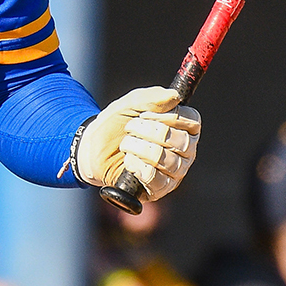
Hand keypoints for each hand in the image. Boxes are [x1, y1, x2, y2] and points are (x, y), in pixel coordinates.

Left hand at [74, 87, 200, 200]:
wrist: (93, 147)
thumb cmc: (117, 123)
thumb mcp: (130, 104)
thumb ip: (152, 97)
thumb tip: (174, 97)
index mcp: (183, 127)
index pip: (192, 121)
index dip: (168, 116)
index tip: (145, 113)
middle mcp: (185, 150)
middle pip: (180, 141)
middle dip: (148, 131)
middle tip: (130, 128)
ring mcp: (175, 171)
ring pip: (166, 159)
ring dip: (138, 148)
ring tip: (125, 145)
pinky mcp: (161, 188)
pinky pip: (155, 178)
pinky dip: (136, 166)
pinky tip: (127, 161)